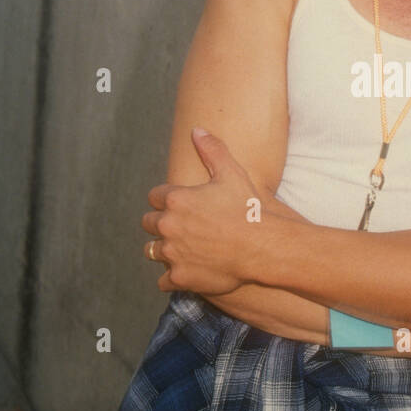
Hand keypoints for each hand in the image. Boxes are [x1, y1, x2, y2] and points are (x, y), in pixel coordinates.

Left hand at [141, 127, 268, 294]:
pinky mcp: (179, 276)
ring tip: (178, 248)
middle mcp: (168, 225)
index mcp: (176, 199)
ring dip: (161, 248)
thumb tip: (197, 130)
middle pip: (148, 222)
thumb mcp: (231, 174)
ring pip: (151, 250)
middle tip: (179, 226)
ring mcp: (172, 253)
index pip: (155, 196)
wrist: (262, 246)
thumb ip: (212, 150)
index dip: (166, 199)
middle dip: (161, 223)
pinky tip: (185, 271)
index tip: (178, 204)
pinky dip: (171, 277)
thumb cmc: (248, 209)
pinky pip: (162, 280)